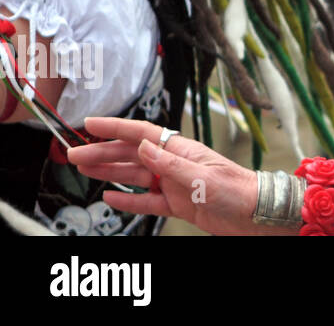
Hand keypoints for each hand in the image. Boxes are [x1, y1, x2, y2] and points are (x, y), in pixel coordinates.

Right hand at [67, 116, 286, 236]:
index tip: (91, 123)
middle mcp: (175, 164)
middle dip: (103, 152)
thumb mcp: (202, 177)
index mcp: (182, 150)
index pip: (142, 133)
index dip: (115, 127)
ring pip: (135, 176)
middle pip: (132, 154)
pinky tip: (109, 196)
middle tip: (75, 152)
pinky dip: (127, 199)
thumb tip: (144, 146)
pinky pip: (146, 201)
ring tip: (85, 168)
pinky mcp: (177, 203)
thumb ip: (170, 164)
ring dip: (109, 172)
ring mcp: (174, 184)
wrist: (255, 214)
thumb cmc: (237, 190)